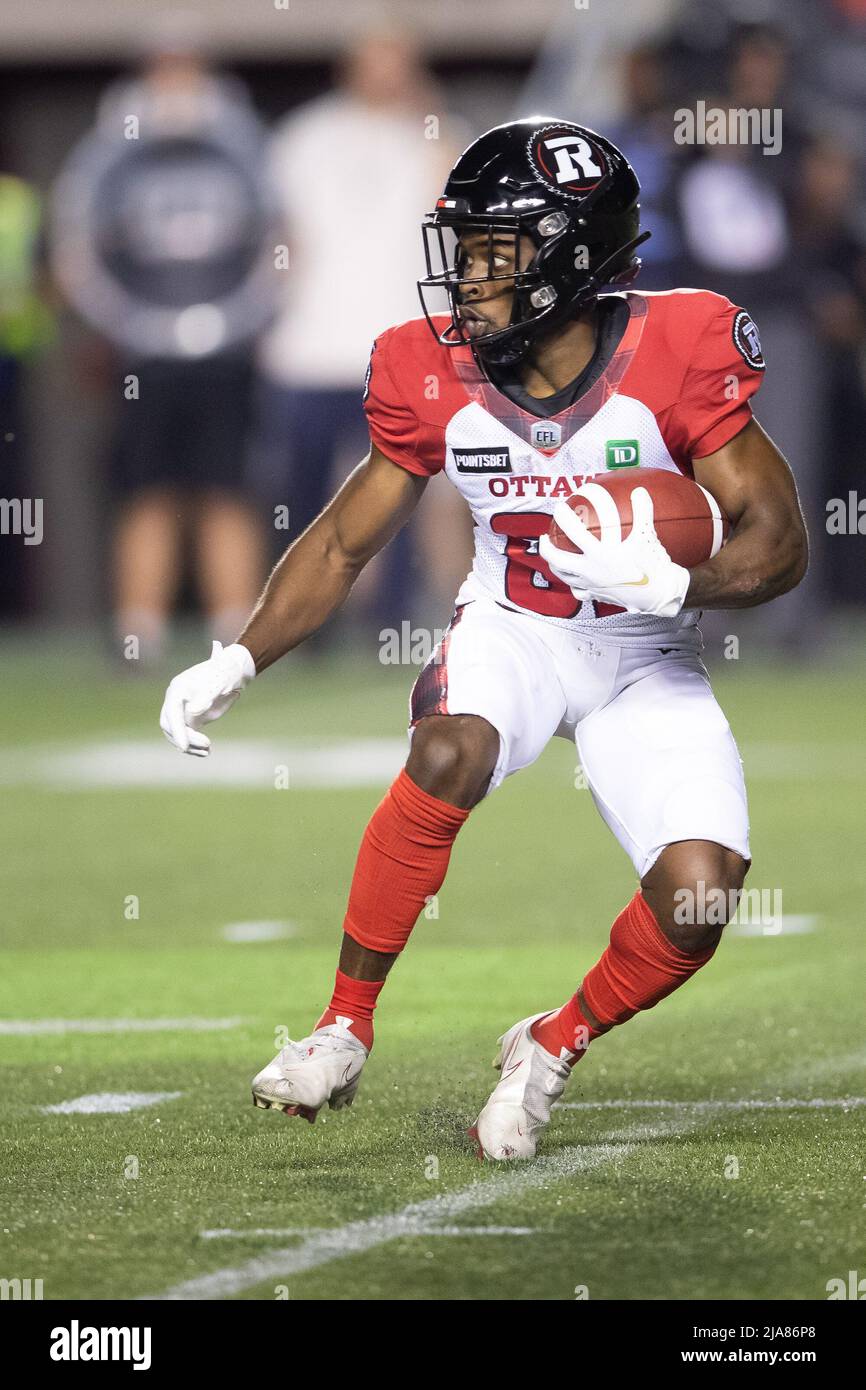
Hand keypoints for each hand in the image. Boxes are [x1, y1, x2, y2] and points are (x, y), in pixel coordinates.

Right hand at [159, 641, 255, 755]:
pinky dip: (194, 745)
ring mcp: (180, 710)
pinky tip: (206, 751)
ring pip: (176, 733)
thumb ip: (205, 697)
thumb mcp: (218, 684)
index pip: (171, 713)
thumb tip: (192, 712)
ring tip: (207, 751)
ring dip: (190, 745)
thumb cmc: (224, 675)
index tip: (184, 747)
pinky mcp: (189, 719)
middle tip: (207, 744)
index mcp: (178, 689)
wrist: (230, 673)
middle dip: (185, 738)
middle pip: (170, 725)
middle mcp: (174, 700)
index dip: (177, 731)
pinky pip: (186, 735)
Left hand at [538, 487, 690, 617]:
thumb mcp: (647, 535)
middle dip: (546, 548)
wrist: (659, 595)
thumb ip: (642, 511)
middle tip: (544, 536)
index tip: (559, 508)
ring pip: (564, 577)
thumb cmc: (652, 564)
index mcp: (599, 554)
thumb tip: (639, 491)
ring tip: (553, 555)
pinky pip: (578, 591)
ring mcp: (591, 586)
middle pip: (557, 560)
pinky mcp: (596, 596)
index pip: (573, 533)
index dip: (564, 519)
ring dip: (554, 565)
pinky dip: (573, 584)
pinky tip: (575, 579)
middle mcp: (590, 572)